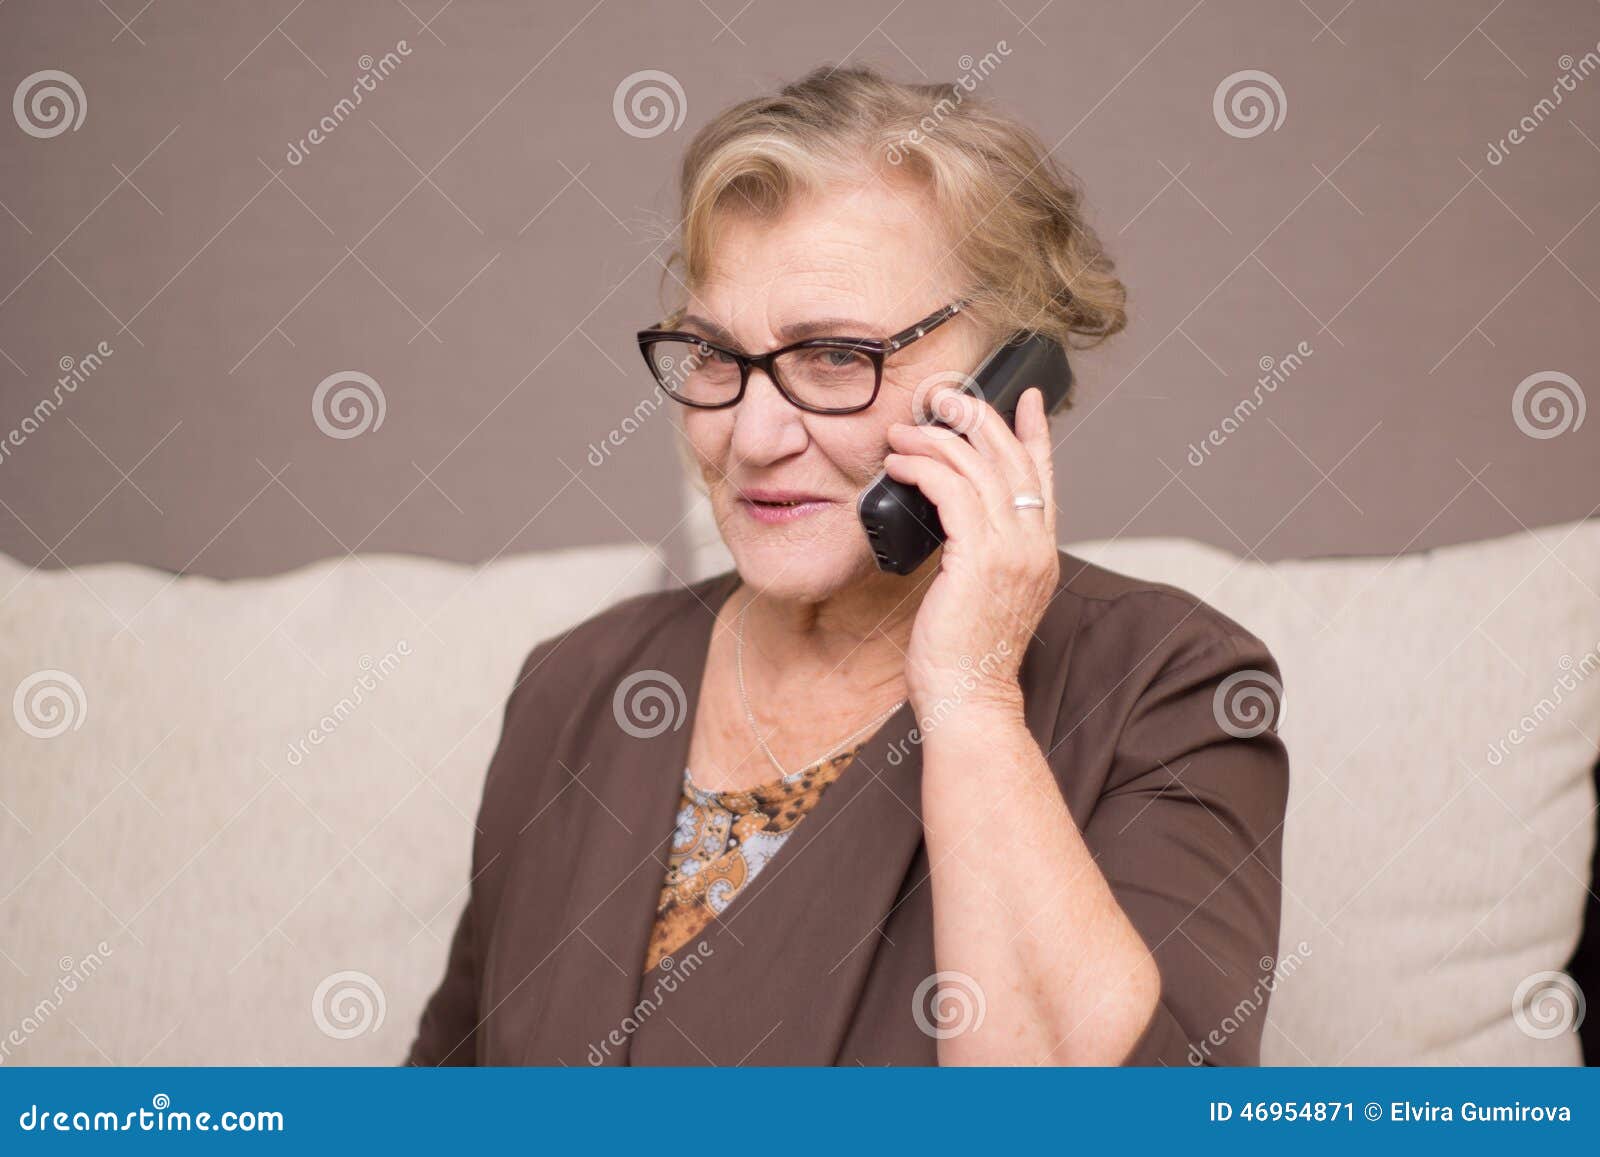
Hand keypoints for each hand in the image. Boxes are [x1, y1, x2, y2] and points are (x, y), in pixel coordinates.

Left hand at [883, 385, 1060, 721]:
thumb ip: (982, 555)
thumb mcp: (983, 596)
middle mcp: (1033, 546)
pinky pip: (951, 491)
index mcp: (1040, 553)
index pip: (1044, 478)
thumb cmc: (964, 658)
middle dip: (977, 419)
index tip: (1029, 400)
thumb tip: (954, 522)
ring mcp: (1011, 551)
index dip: (1037, 433)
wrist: (969, 702)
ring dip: (935, 441)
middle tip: (943, 399)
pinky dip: (922, 469)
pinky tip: (899, 465)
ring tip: (903, 433)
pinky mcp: (978, 559)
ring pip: (978, 468)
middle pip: (1012, 459)